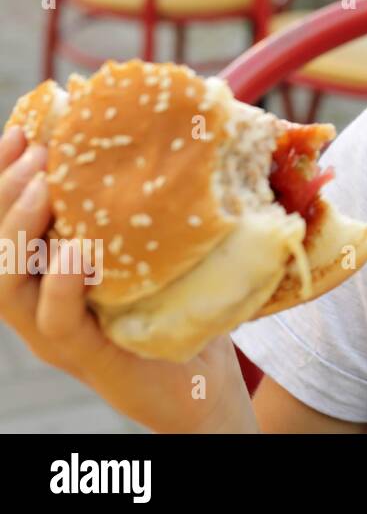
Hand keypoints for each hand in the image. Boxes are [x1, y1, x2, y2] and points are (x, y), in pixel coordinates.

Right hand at [0, 125, 255, 432]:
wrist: (199, 384)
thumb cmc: (176, 307)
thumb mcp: (157, 249)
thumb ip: (147, 207)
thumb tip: (175, 134)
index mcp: (44, 271)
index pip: (3, 221)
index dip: (1, 175)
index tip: (21, 129)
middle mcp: (36, 302)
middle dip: (4, 194)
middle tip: (36, 152)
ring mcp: (51, 332)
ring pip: (7, 285)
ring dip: (20, 231)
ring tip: (44, 188)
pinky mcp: (82, 355)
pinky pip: (56, 320)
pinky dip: (61, 282)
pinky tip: (76, 250)